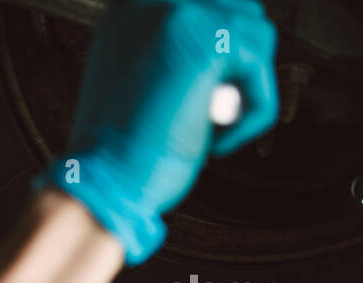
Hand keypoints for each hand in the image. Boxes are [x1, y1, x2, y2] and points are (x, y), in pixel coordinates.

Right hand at [34, 0, 278, 264]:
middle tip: (207, 115)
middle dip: (238, 64)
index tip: (198, 98)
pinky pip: (259, 66)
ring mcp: (178, 14)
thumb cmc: (121, 148)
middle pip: (237, 10)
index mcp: (129, 4)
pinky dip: (254, 111)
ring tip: (212, 127)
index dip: (217, 54)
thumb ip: (174, 49)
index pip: (206, 6)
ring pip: (256, 32)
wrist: (103, 184)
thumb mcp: (141, 79)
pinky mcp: (204, 43)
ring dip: (247, 86)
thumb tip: (232, 40)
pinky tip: (217, 143)